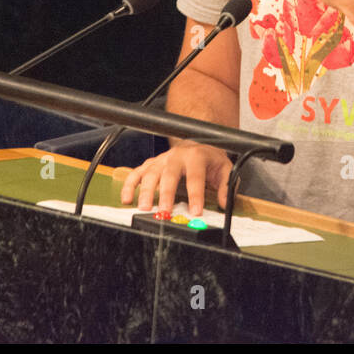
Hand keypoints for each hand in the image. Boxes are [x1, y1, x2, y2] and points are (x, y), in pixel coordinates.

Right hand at [118, 140, 232, 214]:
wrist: (199, 142)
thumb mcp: (224, 168)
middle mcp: (177, 156)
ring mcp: (162, 159)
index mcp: (196, 156)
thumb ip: (226, 185)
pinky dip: (129, 185)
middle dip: (165, 194)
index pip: (195, 177)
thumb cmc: (210, 158)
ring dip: (145, 191)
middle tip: (164, 211)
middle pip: (169, 175)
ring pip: (150, 173)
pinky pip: (137, 173)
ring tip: (143, 207)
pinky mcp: (151, 164)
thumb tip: (226, 202)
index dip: (196, 195)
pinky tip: (127, 198)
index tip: (195, 211)